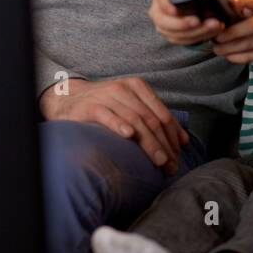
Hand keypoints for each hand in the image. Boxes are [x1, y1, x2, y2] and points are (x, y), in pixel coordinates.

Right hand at [39, 77, 187, 173]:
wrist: (69, 98)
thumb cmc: (106, 106)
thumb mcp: (131, 107)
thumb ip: (155, 119)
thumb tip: (183, 141)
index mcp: (138, 87)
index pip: (162, 114)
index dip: (173, 136)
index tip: (179, 156)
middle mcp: (125, 89)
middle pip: (151, 119)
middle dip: (164, 144)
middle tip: (171, 165)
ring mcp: (107, 96)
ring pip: (134, 120)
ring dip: (148, 143)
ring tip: (158, 160)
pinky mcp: (90, 106)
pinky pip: (107, 116)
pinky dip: (119, 125)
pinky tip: (128, 136)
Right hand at [150, 0, 225, 45]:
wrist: (192, 1)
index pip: (161, 0)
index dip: (167, 6)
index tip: (176, 10)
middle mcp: (157, 12)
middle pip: (164, 22)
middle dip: (183, 24)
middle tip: (199, 21)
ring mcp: (163, 27)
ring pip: (176, 35)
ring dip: (196, 32)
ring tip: (214, 26)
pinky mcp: (172, 37)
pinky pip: (183, 41)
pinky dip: (199, 38)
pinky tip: (212, 32)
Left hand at [212, 0, 252, 63]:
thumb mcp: (251, 4)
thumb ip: (240, 4)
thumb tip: (228, 5)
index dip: (244, 1)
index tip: (231, 2)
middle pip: (252, 26)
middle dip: (232, 33)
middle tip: (216, 38)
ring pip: (250, 44)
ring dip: (230, 48)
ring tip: (217, 48)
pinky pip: (251, 56)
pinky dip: (236, 57)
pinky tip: (227, 55)